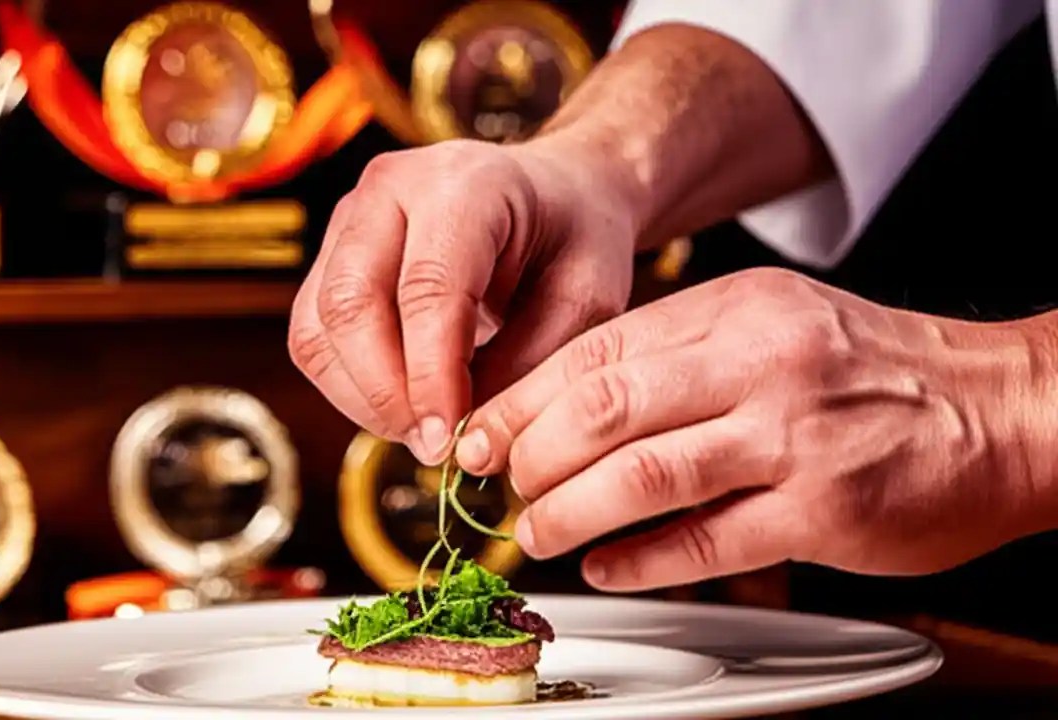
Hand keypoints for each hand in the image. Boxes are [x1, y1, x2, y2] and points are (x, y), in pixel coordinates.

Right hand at [288, 138, 640, 463]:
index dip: (432, 376)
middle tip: (435, 446)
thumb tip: (468, 438)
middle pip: (349, 303)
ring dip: (362, 398)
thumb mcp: (586, 299)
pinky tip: (402, 405)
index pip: (426, 288)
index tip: (451, 440)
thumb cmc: (574, 240)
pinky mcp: (330, 256)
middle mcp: (389, 190)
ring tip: (423, 430)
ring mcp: (349, 219)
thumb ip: (530, 365)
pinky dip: (348, 387)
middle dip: (386, 394)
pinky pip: (313, 336)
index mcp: (464, 184)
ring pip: (317, 327)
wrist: (553, 192)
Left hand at [456, 267, 1054, 590]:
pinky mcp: (824, 511)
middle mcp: (760, 362)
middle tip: (501, 485)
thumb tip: (571, 408)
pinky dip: (640, 559)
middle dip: (531, 453)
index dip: (524, 397)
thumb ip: (680, 356)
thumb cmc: (873, 371)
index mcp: (736, 309)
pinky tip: (606, 566)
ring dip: (571, 509)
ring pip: (645, 473)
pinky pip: (707, 541)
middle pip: (606, 406)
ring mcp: (794, 436)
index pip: (598, 349)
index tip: (483, 433)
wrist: (1003, 409)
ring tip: (537, 531)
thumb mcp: (774, 323)